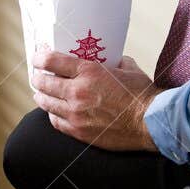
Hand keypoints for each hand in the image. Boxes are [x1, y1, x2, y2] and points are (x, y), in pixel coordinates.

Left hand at [32, 51, 158, 150]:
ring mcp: (76, 113)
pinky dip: (52, 115)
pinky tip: (54, 111)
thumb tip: (113, 60)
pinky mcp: (79, 131)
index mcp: (89, 72)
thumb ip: (115, 62)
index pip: (52, 61)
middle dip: (38, 77)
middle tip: (38, 76)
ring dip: (41, 96)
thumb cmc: (143, 95)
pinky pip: (56, 122)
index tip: (38, 57)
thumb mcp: (128, 68)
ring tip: (41, 94)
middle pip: (44, 82)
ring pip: (46, 103)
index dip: (40, 57)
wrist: (151, 122)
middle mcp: (78, 91)